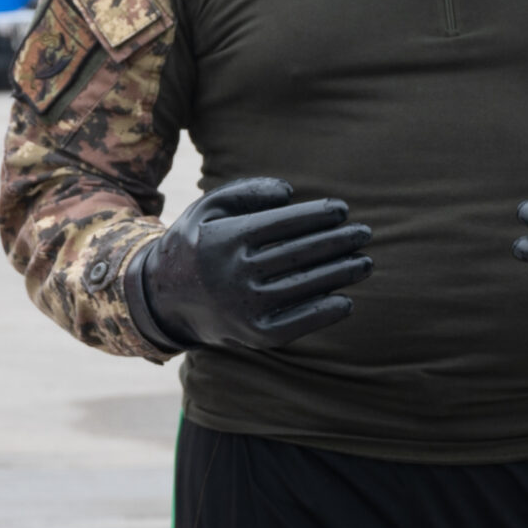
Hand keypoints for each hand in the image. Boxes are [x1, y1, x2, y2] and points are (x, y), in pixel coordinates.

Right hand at [127, 177, 371, 353]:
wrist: (163, 299)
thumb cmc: (196, 244)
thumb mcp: (208, 209)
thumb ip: (246, 192)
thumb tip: (290, 193)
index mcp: (224, 240)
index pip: (282, 224)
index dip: (316, 216)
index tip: (342, 210)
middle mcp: (234, 275)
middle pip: (298, 255)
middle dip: (337, 242)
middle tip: (364, 233)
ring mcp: (244, 308)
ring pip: (303, 287)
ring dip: (340, 274)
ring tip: (364, 262)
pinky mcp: (252, 335)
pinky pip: (296, 324)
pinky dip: (323, 314)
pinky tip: (345, 300)